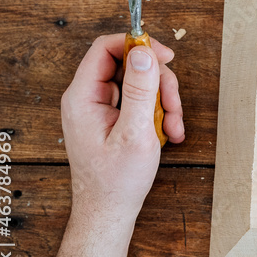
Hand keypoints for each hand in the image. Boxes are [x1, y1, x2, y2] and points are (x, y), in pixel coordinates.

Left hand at [60, 33, 184, 223]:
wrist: (108, 211)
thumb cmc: (116, 180)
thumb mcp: (135, 132)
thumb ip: (140, 90)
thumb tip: (143, 52)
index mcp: (83, 97)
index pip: (106, 48)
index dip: (138, 45)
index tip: (166, 56)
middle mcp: (88, 98)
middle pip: (129, 65)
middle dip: (159, 83)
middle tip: (174, 107)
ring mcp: (100, 108)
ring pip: (140, 83)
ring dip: (163, 101)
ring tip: (173, 127)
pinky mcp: (112, 118)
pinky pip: (139, 101)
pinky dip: (159, 114)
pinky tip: (169, 134)